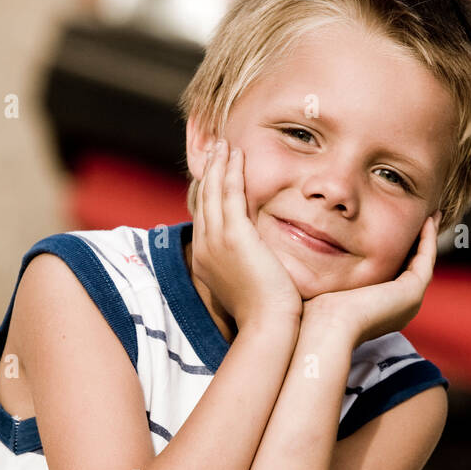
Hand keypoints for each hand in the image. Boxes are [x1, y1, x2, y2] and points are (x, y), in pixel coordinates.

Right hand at [191, 137, 303, 336]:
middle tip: (215, 149)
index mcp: (205, 262)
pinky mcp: (234, 236)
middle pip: (202, 201)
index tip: (214, 174)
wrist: (268, 324)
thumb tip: (253, 263)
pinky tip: (237, 155)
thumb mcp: (247, 286)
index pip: (203, 219)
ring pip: (212, 193)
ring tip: (224, 144)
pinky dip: (231, 172)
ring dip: (217, 165)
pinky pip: (229, 194)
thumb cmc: (265, 314)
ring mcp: (216, 242)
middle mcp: (205, 249)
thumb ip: (244, 268)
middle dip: (208, 172)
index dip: (207, 193)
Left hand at [303, 212, 441, 347]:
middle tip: (422, 219)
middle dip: (417, 245)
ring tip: (429, 216)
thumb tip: (312, 255)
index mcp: (380, 312)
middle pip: (412, 270)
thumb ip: (329, 275)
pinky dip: (428, 240)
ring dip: (427, 239)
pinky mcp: (413, 292)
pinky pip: (426, 260)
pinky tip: (426, 220)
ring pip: (422, 264)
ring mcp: (408, 302)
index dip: (398, 253)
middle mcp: (398, 310)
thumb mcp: (326, 288)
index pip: (394, 277)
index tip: (397, 230)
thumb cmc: (318, 312)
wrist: (328, 325)